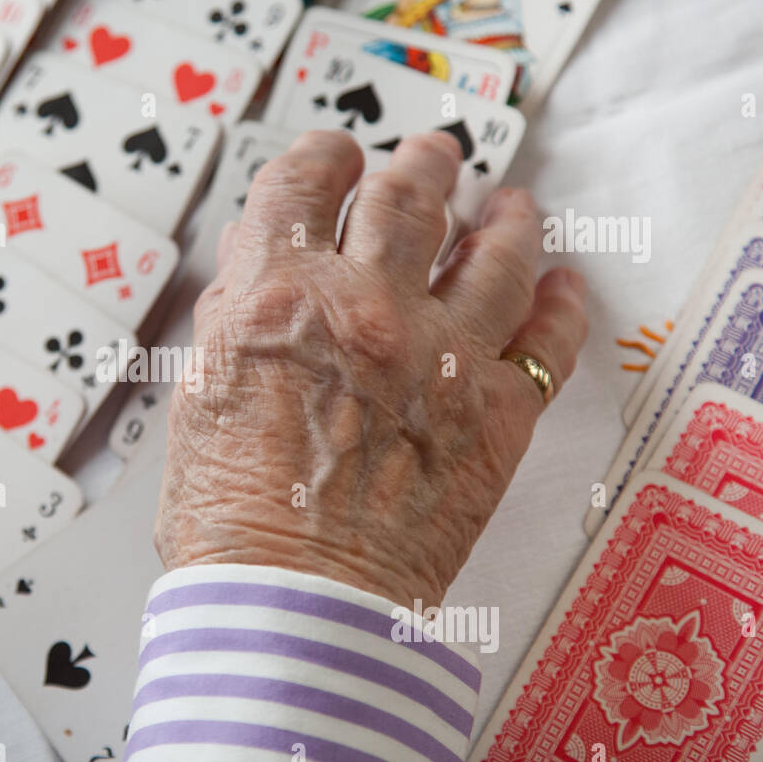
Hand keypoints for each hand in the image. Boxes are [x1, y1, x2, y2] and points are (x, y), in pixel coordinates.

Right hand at [154, 130, 587, 607]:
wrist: (294, 608)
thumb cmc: (231, 522)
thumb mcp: (199, 398)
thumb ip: (233, 318)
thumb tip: (257, 262)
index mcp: (276, 297)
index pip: (303, 183)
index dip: (321, 157)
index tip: (334, 156)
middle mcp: (364, 306)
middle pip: (407, 193)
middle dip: (420, 161)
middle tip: (432, 153)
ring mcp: (442, 354)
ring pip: (497, 246)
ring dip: (505, 213)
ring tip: (510, 203)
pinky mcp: (500, 414)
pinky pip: (550, 336)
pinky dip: (563, 302)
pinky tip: (564, 284)